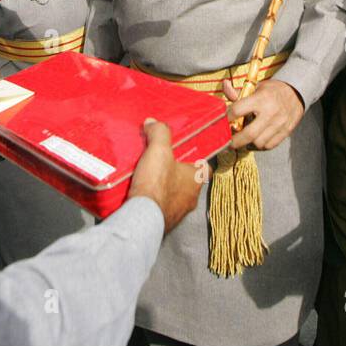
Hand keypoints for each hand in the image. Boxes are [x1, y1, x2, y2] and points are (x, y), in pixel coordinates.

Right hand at [128, 119, 202, 233]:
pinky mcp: (163, 223)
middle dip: (175, 172)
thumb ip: (159, 132)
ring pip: (174, 195)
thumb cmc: (156, 184)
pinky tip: (141, 192)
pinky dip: (153, 200)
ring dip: (163, 187)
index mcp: (196, 180)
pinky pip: (160, 208)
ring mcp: (177, 213)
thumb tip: (153, 123)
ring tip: (148, 176)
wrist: (140, 218)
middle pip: (187, 181)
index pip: (204, 167)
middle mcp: (190, 199)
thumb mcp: (159, 150)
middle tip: (161, 162)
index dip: (195, 158)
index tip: (184, 152)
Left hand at [223, 78, 304, 150]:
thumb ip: (238, 91)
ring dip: (249, 143)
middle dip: (235, 141)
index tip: (222, 122)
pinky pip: (269, 145)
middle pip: (248, 134)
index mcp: (260, 98)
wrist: (296, 92)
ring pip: (259, 142)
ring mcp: (279, 123)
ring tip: (244, 139)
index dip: (226, 118)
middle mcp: (270, 112)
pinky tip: (257, 139)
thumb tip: (225, 85)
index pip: (237, 110)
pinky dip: (261, 145)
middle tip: (228, 142)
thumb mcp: (256, 87)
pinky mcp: (286, 131)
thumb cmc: (272, 90)